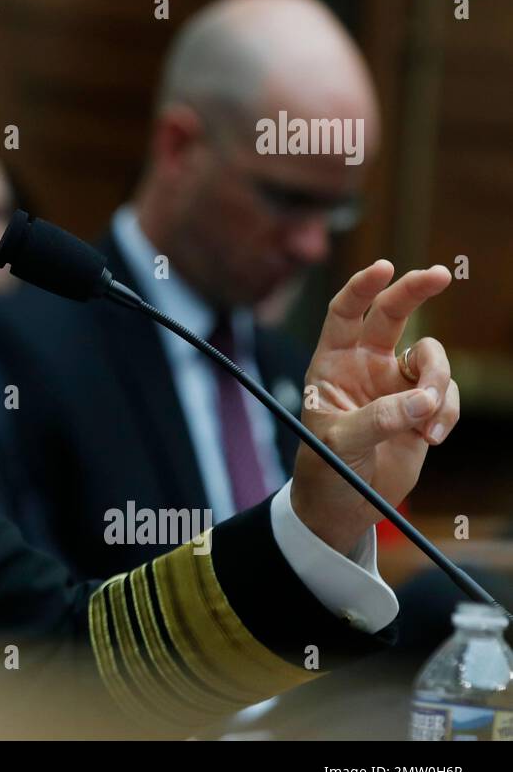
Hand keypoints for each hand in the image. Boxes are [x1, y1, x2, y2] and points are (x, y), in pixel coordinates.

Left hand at [291, 260, 459, 554]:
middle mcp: (364, 365)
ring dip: (439, 384)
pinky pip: (447, 395)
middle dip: (416, 290)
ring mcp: (396, 384)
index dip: (362, 287)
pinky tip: (431, 440)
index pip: (344, 313)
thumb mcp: (338, 443)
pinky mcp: (422, 407)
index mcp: (331, 364)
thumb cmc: (324, 468)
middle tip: (441, 274)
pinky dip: (447, 414)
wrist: (344, 505)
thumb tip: (421, 402)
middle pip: (393, 314)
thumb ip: (378, 419)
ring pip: (431, 358)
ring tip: (428, 423)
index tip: (384, 267)